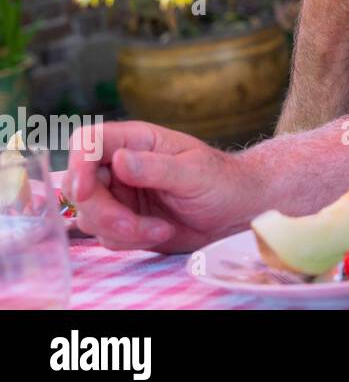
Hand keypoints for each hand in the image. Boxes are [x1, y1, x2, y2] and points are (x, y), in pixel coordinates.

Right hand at [65, 121, 260, 251]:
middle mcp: (122, 165)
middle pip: (80, 185)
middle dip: (103, 211)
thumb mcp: (194, 172)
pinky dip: (129, 240)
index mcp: (138, 141)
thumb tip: (118, 160)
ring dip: (121, 230)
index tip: (86, 191)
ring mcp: (120, 194)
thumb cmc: (222, 181)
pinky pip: (106, 236)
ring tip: (161, 229)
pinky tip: (161, 232)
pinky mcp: (124, 220)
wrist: (237, 211)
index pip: (89, 141)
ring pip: (90, 215)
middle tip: (132, 225)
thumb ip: (156, 168)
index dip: (78, 164)